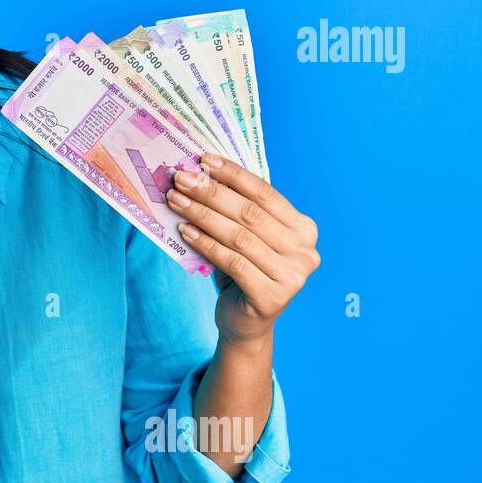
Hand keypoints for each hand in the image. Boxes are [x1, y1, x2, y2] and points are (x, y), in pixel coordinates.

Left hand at [166, 152, 319, 343]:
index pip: (265, 193)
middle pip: (249, 214)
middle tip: (181, 178)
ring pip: (238, 237)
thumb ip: (236, 211)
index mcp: (304, 229)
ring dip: (202, 215)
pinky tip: (184, 231)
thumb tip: (202, 173)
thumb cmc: (243, 272)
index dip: (233, 174)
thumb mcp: (245, 238)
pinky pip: (232, 262)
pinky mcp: (272, 297)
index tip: (204, 159)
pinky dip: (206, 244)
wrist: (245, 323)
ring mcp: (293, 276)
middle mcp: (305, 251)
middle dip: (211, 192)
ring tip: (176, 201)